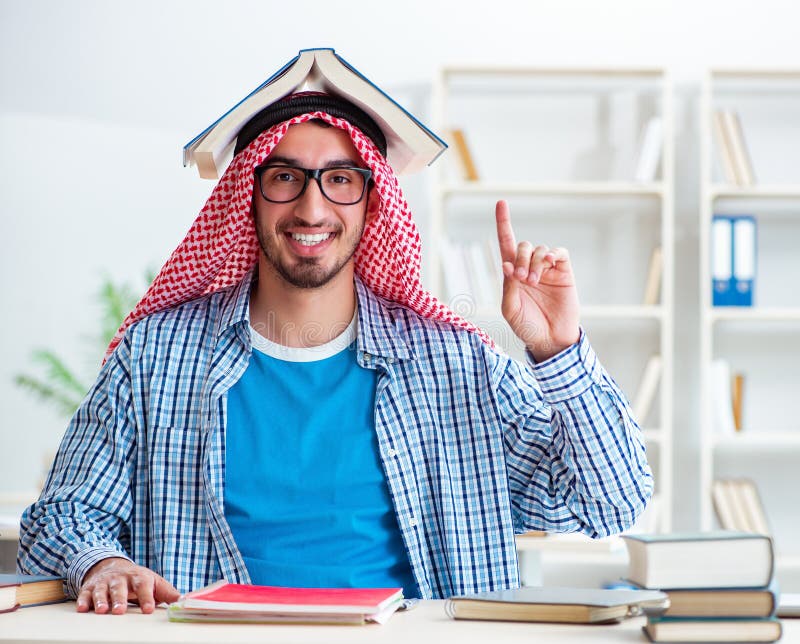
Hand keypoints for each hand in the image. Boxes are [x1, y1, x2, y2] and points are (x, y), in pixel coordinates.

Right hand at [77, 557, 179, 614]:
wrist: (113, 566)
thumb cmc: (137, 579)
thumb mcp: (154, 583)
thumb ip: (167, 593)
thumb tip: (184, 601)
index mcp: (139, 577)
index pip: (144, 586)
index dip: (147, 598)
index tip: (148, 609)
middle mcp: (121, 579)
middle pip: (120, 588)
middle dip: (120, 599)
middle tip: (120, 611)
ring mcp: (105, 582)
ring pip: (102, 591)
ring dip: (101, 600)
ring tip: (102, 611)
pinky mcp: (90, 587)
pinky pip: (85, 594)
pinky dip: (83, 600)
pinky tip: (83, 608)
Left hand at [495, 200, 579, 361]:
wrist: (551, 339)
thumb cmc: (527, 325)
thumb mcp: (510, 308)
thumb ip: (508, 285)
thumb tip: (507, 263)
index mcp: (513, 274)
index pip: (506, 243)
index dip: (503, 223)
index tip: (501, 202)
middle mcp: (529, 267)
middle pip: (523, 246)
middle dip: (520, 258)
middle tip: (522, 278)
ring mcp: (547, 269)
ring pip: (539, 249)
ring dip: (534, 262)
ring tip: (534, 281)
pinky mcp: (564, 272)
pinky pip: (558, 253)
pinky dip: (552, 254)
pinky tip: (549, 264)